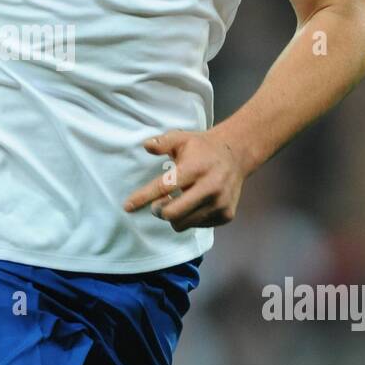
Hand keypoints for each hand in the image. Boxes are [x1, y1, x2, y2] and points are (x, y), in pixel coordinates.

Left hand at [123, 128, 244, 231]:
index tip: (127, 207)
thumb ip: (162, 142)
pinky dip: (191, 218)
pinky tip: (195, 204)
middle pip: (172, 213)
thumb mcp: (182, 138)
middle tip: (157, 205)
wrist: (237, 155)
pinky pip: (198, 225)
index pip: (164, 187)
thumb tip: (146, 145)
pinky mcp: (226, 215)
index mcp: (195, 168)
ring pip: (184, 223)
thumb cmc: (203, 147)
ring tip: (177, 202)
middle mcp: (210, 187)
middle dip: (158, 211)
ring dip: (174, 216)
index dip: (143, 198)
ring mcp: (220, 204)